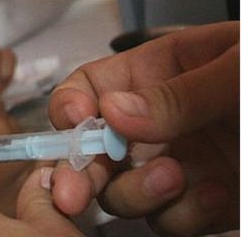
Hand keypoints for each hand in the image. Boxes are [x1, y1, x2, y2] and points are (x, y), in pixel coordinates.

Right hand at [48, 22, 238, 234]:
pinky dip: (187, 215)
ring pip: (127, 191)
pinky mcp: (214, 204)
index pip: (94, 85)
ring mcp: (186, 163)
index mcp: (163, 70)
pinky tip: (219, 199)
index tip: (73, 125)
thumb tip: (112, 115)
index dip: (73, 105)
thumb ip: (181, 93)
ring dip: (141, 193)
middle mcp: (163, 120)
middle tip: (72, 196)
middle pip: (96, 147)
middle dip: (82, 170)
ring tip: (180, 181)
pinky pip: (174, 221)